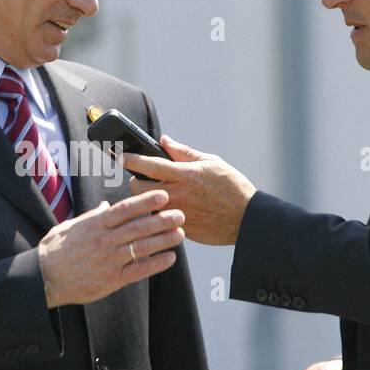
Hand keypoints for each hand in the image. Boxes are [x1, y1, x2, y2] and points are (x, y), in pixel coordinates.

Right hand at [37, 189, 183, 307]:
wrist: (44, 278)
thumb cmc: (54, 252)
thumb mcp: (69, 227)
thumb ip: (91, 216)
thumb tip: (106, 207)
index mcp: (94, 225)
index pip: (125, 209)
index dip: (146, 202)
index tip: (163, 195)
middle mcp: (104, 240)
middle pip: (138, 227)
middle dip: (162, 220)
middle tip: (181, 213)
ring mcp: (109, 260)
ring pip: (142, 247)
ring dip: (163, 240)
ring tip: (180, 234)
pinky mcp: (111, 279)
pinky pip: (138, 270)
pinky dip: (155, 264)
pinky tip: (169, 258)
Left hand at [121, 136, 256, 244]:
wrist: (246, 219)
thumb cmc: (231, 187)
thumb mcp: (211, 163)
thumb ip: (184, 152)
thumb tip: (164, 141)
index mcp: (184, 175)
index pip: (148, 165)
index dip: (131, 160)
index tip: (122, 157)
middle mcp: (177, 194)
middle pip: (138, 188)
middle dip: (135, 182)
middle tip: (141, 179)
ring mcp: (176, 213)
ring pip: (146, 206)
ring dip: (147, 200)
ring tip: (158, 195)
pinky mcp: (179, 228)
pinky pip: (160, 221)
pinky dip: (160, 214)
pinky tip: (169, 210)